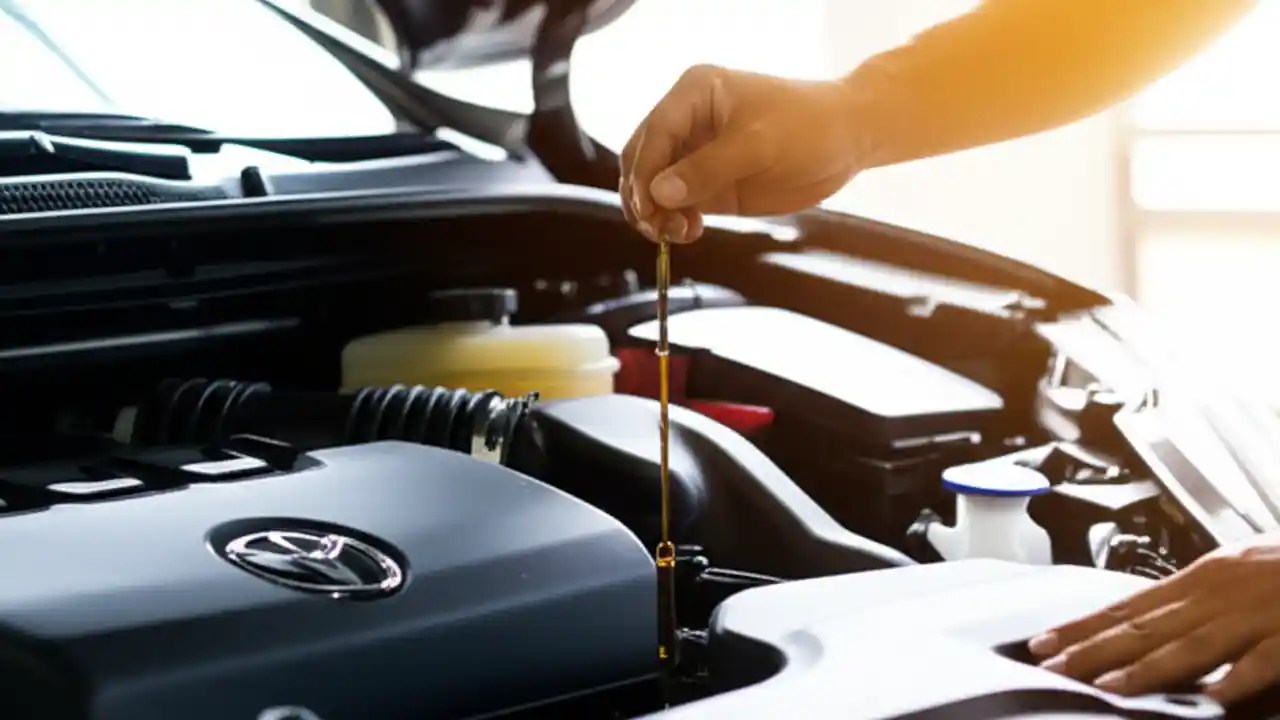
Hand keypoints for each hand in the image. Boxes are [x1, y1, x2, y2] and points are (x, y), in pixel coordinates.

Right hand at [619, 65, 865, 243]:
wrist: (848, 140)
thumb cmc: (808, 127)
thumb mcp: (759, 145)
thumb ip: (708, 169)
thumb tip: (659, 194)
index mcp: (693, 94)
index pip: (653, 134)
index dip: (645, 173)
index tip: (650, 208)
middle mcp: (686, 121)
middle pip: (642, 161)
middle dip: (643, 196)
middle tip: (660, 228)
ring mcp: (695, 154)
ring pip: (653, 187)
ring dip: (655, 213)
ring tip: (678, 233)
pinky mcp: (708, 184)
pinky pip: (675, 205)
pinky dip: (672, 221)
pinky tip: (688, 232)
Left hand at [1028, 535, 1279, 704]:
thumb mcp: (1238, 575)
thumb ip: (1196, 601)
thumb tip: (1148, 623)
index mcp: (1202, 578)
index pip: (1128, 606)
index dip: (1084, 626)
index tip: (1041, 643)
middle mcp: (1219, 592)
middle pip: (1145, 626)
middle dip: (1094, 650)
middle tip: (1048, 666)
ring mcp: (1258, 614)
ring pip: (1193, 645)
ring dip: (1147, 669)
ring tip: (1107, 688)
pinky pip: (1264, 661)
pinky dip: (1236, 679)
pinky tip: (1209, 701)